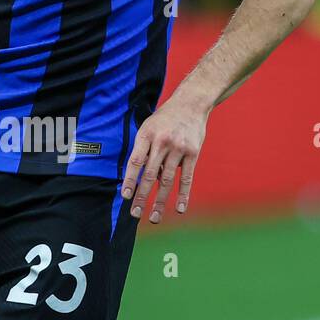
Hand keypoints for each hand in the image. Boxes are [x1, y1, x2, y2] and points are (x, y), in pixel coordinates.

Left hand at [121, 93, 208, 222]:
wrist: (191, 102)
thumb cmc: (165, 119)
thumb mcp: (148, 127)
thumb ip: (143, 150)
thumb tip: (138, 178)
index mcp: (147, 134)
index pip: (136, 161)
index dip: (130, 180)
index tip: (125, 196)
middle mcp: (162, 142)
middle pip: (150, 174)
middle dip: (142, 196)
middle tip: (135, 213)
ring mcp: (179, 148)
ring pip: (167, 179)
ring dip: (160, 201)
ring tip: (154, 217)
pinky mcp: (193, 153)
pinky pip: (187, 178)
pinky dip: (183, 195)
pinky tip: (180, 209)